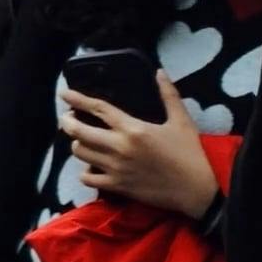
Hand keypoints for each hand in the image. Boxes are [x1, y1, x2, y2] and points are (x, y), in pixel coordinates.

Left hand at [59, 72, 220, 220]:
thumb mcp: (182, 121)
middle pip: (79, 132)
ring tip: (83, 140)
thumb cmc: (190, 153)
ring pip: (80, 153)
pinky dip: (85, 171)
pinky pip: (87, 178)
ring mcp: (115, 168)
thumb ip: (169, 95)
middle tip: (67, 118)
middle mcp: (119, 147)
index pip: (99, 109)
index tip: (64, 93)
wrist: (197, 189)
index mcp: (133, 129)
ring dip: (77, 144)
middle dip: (68, 122)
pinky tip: (91, 166)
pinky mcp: (116, 186)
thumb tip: (159, 72)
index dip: (78, 99)